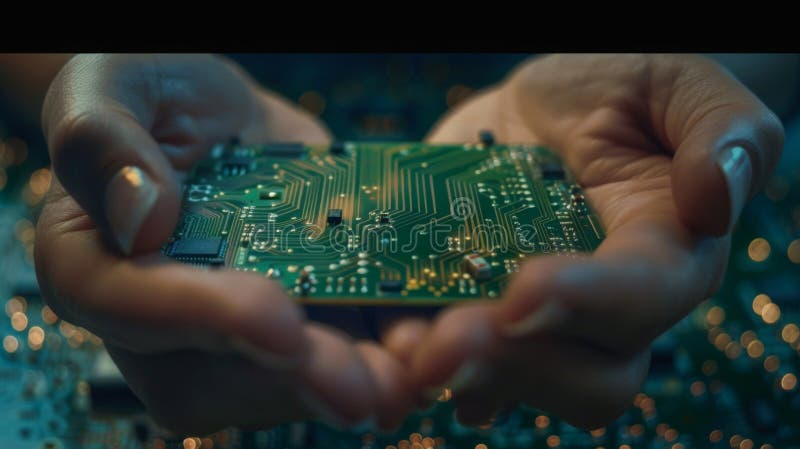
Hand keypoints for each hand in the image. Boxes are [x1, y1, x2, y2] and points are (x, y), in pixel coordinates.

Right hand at [35, 54, 414, 432]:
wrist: (218, 115)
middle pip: (214, 378)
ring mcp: (232, 329)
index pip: (130, 310)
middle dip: (295, 381)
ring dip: (351, 384)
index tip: (275, 319)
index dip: (202, 322)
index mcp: (96, 266)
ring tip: (411, 374)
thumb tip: (141, 219)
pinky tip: (426, 340)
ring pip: (281, 383)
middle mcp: (161, 320)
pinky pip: (336, 349)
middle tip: (365, 386)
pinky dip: (385, 349)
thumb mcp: (111, 87)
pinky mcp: (296, 316)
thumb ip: (101, 142)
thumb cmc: (152, 96)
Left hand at [390, 54, 783, 427]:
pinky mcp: (485, 313)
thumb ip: (720, 130)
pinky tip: (392, 345)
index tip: (523, 290)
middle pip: (590, 378)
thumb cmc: (621, 91)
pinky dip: (426, 364)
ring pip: (521, 385)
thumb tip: (713, 200)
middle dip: (520, 366)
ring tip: (408, 352)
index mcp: (666, 253)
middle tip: (446, 345)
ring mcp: (545, 322)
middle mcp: (610, 309)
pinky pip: (464, 364)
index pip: (644, 297)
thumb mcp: (674, 84)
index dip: (588, 303)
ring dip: (465, 377)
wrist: (551, 110)